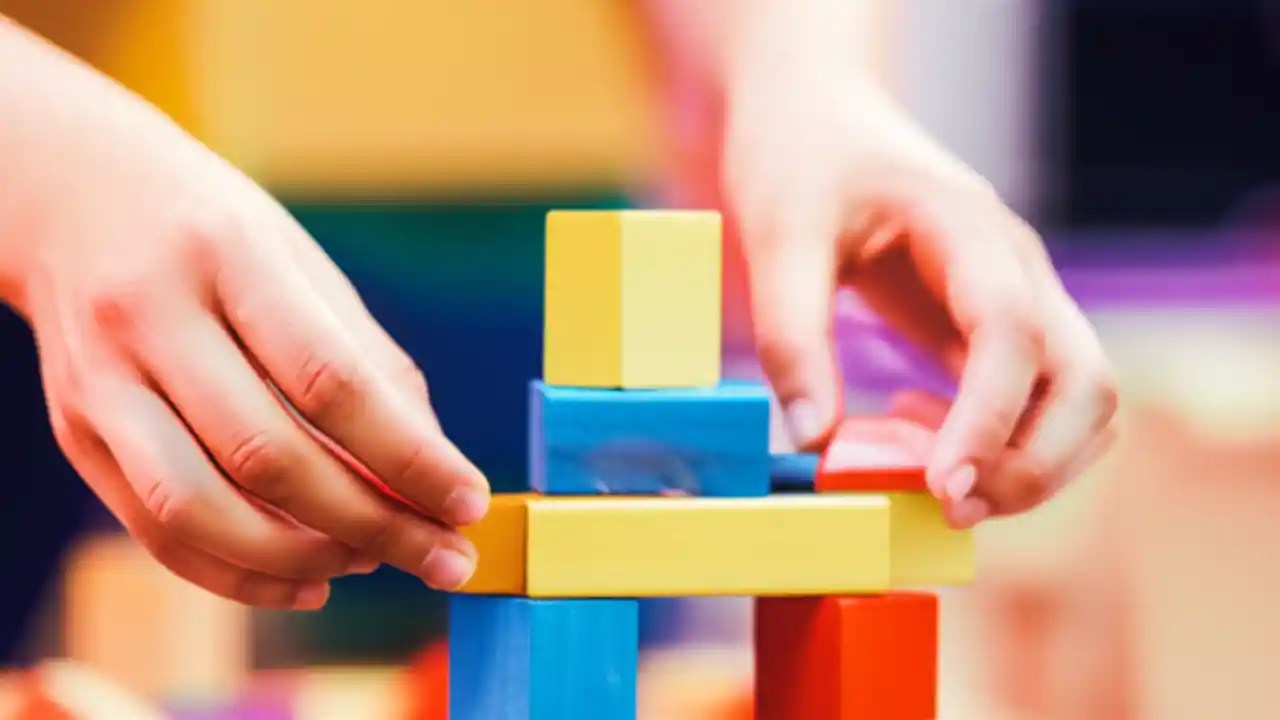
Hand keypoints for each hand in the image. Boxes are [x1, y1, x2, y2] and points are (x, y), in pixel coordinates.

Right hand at [0, 26, 488, 606]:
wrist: (75, 199)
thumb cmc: (219, 237)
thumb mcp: (303, 264)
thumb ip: (370, 364)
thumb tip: (435, 470)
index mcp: (228, 256)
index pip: (329, 380)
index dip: (408, 457)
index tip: (468, 502)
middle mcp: (150, 316)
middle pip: (267, 455)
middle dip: (373, 524)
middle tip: (444, 557)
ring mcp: (100, 382)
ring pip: (198, 510)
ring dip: (302, 559)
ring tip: (374, 562)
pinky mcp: (76, 435)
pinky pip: (157, 533)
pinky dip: (239, 575)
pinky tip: (307, 581)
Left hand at [725, 34, 1116, 526]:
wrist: (821, 115)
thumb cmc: (801, 162)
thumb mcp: (777, 237)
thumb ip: (792, 336)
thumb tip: (811, 441)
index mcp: (968, 228)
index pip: (1014, 334)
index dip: (990, 420)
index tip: (943, 486)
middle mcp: (1016, 267)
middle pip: (1086, 383)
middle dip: (1034, 464)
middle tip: (948, 508)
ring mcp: (1019, 296)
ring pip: (1081, 402)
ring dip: (1033, 464)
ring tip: (936, 484)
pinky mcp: (999, 326)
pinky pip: (1042, 401)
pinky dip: (1007, 443)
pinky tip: (926, 437)